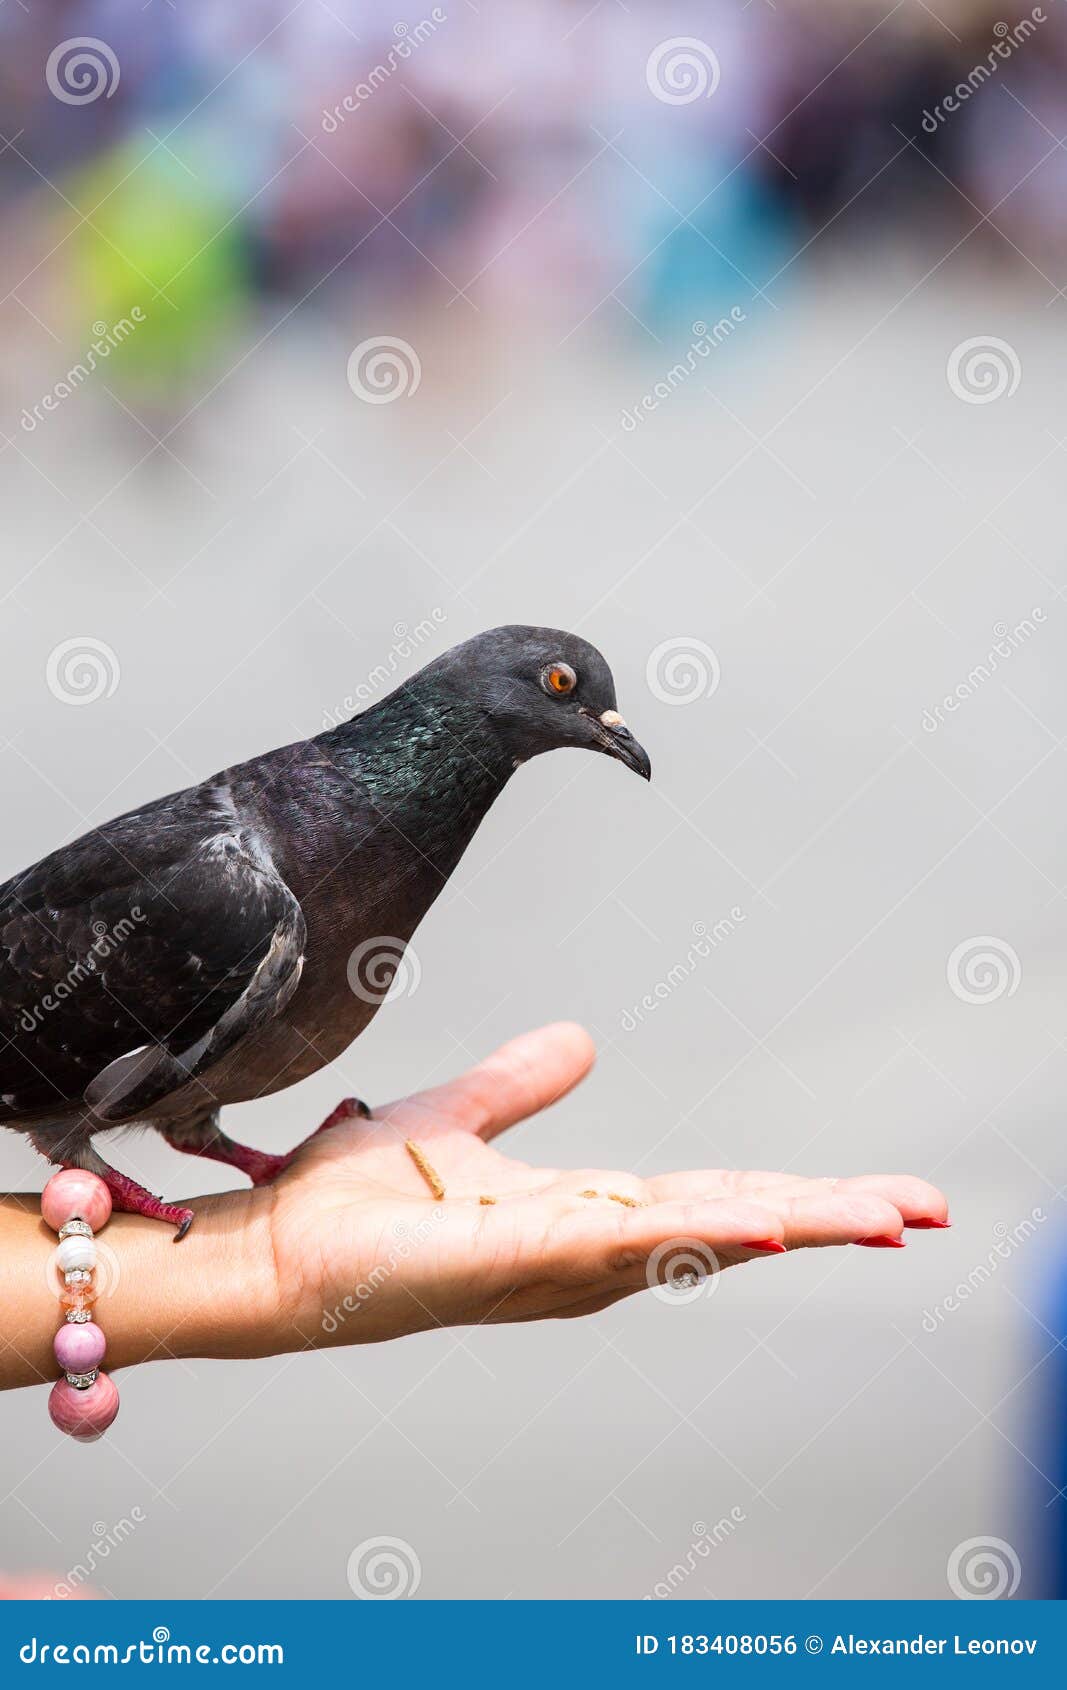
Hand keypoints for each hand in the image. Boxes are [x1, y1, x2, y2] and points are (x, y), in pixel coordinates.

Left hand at [262, 1023, 949, 1352]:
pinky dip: (688, 1234)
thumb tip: (584, 1037)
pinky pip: (609, 1245)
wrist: (275, 1248)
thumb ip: (519, 1083)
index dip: (803, 1197)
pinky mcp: (504, 1262)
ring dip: (790, 1225)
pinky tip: (758, 1222)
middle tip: (925, 1210)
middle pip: (731, 1228)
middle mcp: (585, 1251)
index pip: (717, 1199)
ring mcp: (551, 1263)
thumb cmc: (359, 1203)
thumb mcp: (459, 1122)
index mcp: (586, 1214)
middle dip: (829, 1219)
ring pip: (693, 1240)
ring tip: (880, 1216)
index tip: (886, 1196)